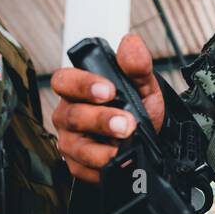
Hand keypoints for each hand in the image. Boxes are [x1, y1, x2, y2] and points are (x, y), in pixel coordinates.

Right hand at [50, 32, 165, 183]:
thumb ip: (137, 66)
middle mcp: (69, 114)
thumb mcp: (143, 85)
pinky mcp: (77, 165)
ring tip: (124, 146)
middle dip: (101, 120)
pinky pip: (82, 169)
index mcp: (78, 89)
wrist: (150, 140)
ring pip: (75, 146)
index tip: (108, 90)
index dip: (82, 85)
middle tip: (126, 123)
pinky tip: (117, 164)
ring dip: (101, 148)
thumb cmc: (137, 108)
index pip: (65, 81)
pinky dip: (101, 169)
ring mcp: (71, 141)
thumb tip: (130, 43)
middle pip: (72, 116)